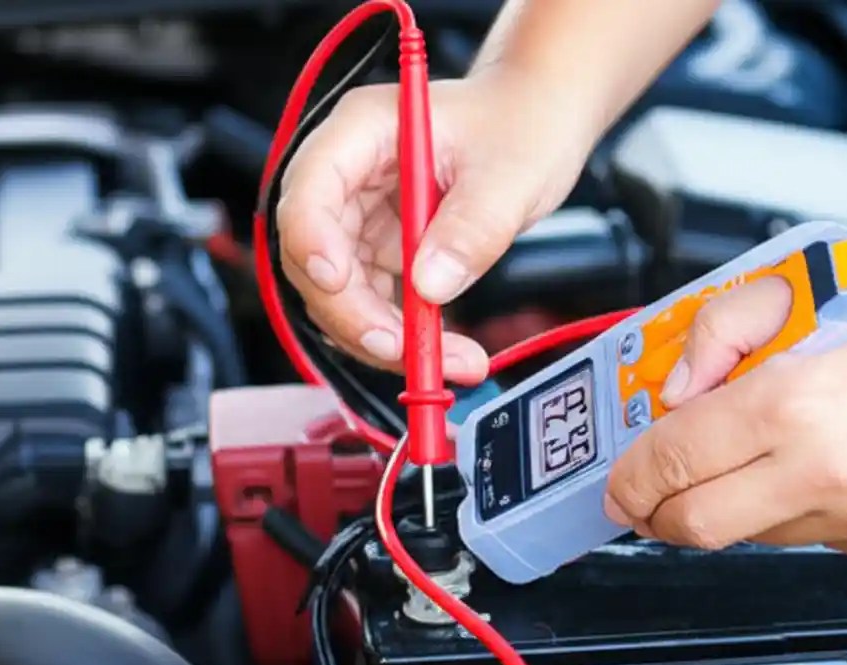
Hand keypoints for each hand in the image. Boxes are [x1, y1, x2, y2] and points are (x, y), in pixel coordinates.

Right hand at [277, 72, 596, 384]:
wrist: (537, 121)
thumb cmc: (520, 123)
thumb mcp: (510, 174)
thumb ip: (471, 228)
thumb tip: (431, 285)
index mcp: (362, 132)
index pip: (309, 191)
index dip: (314, 243)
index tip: (340, 286)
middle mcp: (348, 176)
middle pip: (314, 255)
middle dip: (354, 312)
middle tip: (405, 349)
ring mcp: (360, 217)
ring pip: (339, 293)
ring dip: (382, 336)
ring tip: (450, 359)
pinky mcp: (380, 250)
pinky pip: (373, 304)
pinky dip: (403, 334)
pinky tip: (447, 351)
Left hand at [602, 258, 846, 556]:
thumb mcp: (793, 289)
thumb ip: (715, 334)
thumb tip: (673, 390)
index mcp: (794, 404)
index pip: (672, 463)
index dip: (627, 478)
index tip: (615, 480)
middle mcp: (826, 471)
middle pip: (695, 526)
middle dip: (653, 515)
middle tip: (643, 495)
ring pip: (750, 536)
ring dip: (724, 507)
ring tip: (738, 459)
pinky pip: (805, 539)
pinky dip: (784, 509)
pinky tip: (804, 465)